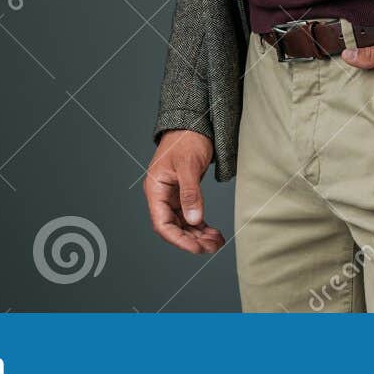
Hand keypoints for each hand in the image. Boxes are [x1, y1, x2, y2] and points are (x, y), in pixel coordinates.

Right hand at [144, 130, 225, 254]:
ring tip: (217, 242)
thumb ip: (190, 193)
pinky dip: (201, 225)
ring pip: (184, 223)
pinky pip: (191, 215)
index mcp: (156, 190)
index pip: (162, 223)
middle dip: (192, 240)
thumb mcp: (189, 165)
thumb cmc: (187, 139)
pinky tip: (213, 232)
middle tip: (212, 247)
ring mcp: (172, 196)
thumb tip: (194, 220)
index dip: (178, 239)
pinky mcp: (184, 193)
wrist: (193, 124)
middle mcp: (162, 196)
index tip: (196, 248)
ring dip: (199, 235)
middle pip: (174, 227)